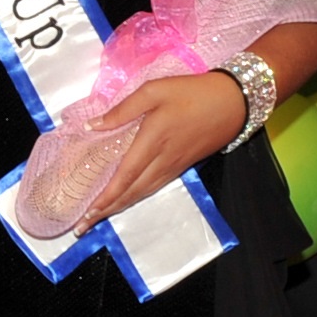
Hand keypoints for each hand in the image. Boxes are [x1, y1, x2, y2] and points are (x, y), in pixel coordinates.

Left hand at [77, 71, 248, 231]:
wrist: (234, 102)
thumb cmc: (192, 93)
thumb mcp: (154, 90)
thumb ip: (123, 109)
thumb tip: (93, 126)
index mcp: (152, 142)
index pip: (124, 177)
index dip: (104, 197)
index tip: (86, 213)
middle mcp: (162, 160)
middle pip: (130, 192)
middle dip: (105, 211)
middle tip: (83, 226)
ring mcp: (173, 166)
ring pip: (142, 193)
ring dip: (119, 207)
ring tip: (98, 217)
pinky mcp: (181, 166)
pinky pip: (153, 187)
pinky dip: (135, 197)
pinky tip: (126, 199)